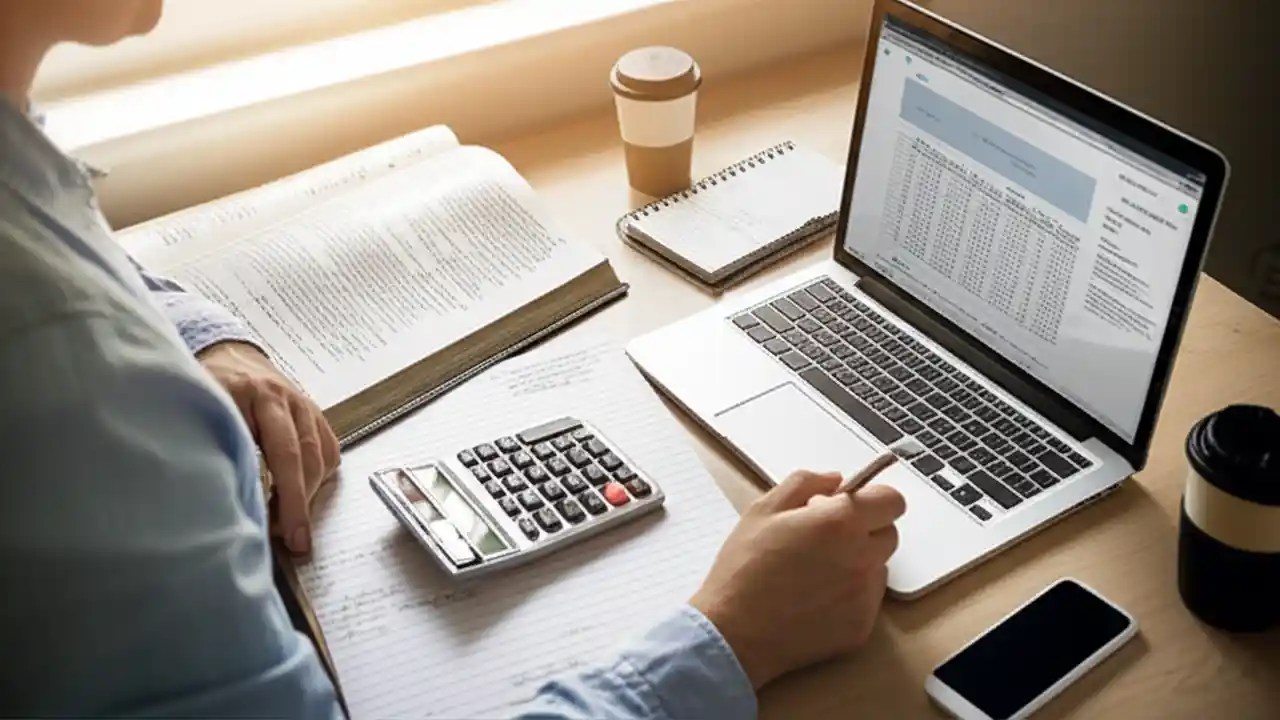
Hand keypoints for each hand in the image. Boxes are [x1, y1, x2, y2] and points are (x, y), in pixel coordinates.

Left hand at [198, 341, 339, 553]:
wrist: (227, 354)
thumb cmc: (206, 387)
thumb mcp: (198, 411)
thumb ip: (215, 445)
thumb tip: (226, 497)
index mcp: (256, 395)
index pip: (283, 453)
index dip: (288, 499)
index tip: (288, 533)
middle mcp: (287, 399)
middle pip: (306, 459)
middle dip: (302, 506)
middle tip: (296, 541)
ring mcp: (305, 406)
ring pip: (321, 458)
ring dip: (308, 493)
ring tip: (288, 520)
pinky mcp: (316, 414)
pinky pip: (328, 451)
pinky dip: (319, 477)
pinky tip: (300, 491)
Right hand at [690, 469, 905, 688]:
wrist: (735, 633)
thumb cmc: (743, 570)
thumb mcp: (762, 511)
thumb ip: (804, 484)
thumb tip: (835, 480)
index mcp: (840, 522)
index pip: (891, 500)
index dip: (873, 499)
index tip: (852, 505)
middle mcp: (861, 556)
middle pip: (888, 533)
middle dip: (864, 529)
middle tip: (825, 538)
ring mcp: (865, 595)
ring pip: (878, 566)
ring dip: (858, 562)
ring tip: (815, 572)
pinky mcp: (862, 625)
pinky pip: (868, 599)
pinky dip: (850, 595)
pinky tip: (815, 598)